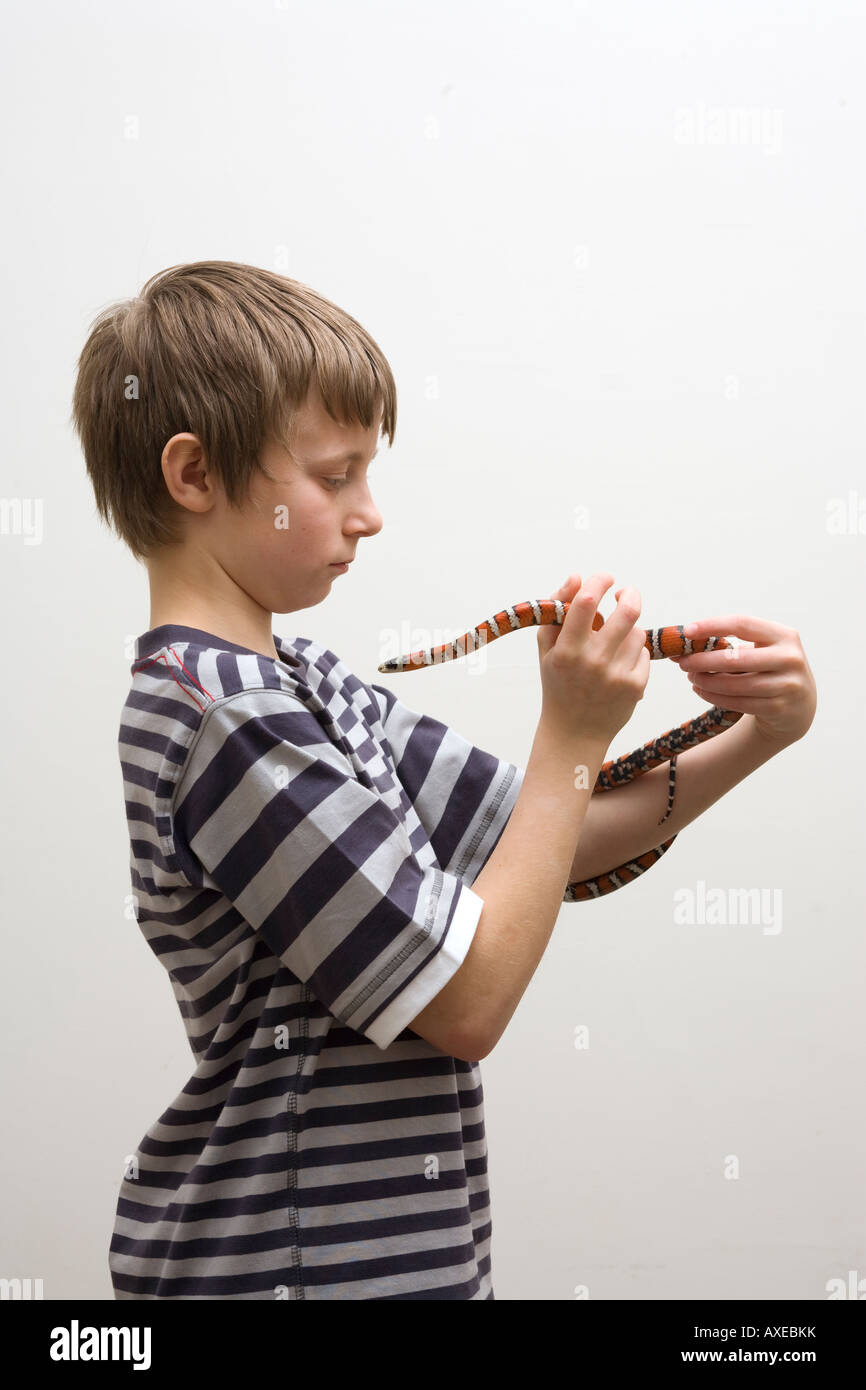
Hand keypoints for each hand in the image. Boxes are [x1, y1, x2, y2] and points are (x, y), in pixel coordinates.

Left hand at [672, 614, 816, 748]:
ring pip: (734, 685)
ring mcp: (787, 685)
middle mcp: (790, 658)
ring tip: (692, 677)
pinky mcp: (779, 708)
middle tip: (683, 662)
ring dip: (706, 681)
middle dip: (702, 661)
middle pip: (734, 658)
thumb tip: (679, 648)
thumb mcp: (761, 650)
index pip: (743, 624)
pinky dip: (714, 697)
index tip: (687, 631)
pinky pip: (738, 702)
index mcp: (784, 635)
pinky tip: (701, 690)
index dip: (713, 625)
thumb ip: (728, 645)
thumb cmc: (770, 669)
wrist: (799, 705)